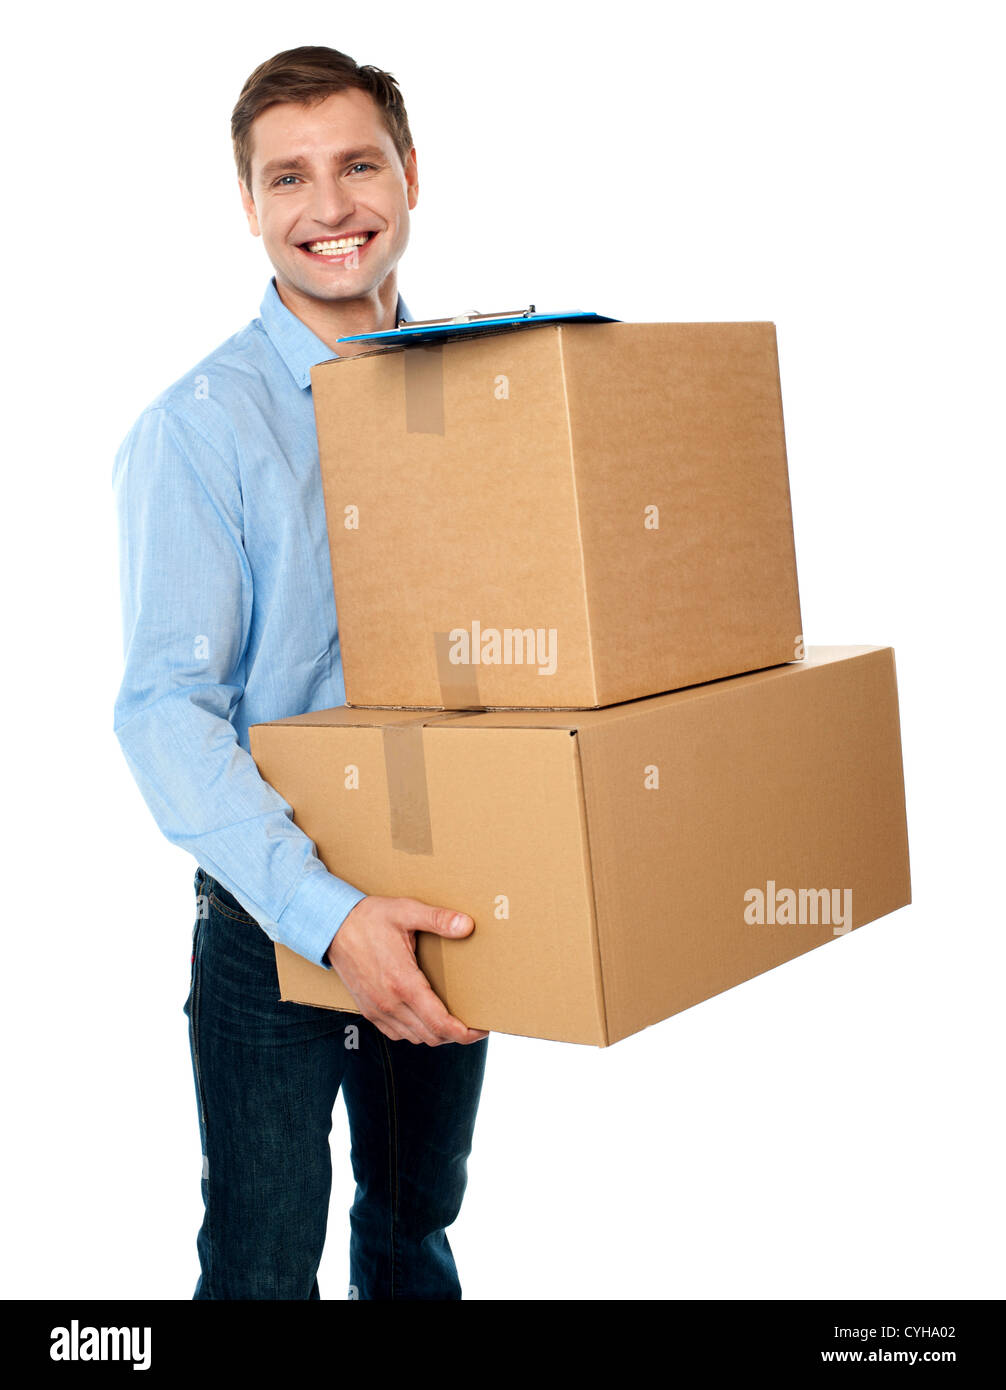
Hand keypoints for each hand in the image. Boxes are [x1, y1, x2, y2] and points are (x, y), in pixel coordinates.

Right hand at [326, 895, 489, 1046]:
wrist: (331, 927)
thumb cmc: (369, 918)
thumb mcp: (406, 911)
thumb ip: (438, 919)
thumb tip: (468, 925)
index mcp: (403, 982)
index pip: (440, 1022)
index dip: (464, 1032)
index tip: (481, 1030)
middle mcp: (390, 1003)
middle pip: (431, 1036)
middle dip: (456, 1035)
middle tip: (473, 1025)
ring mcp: (377, 1010)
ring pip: (415, 1038)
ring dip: (436, 1035)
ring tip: (453, 1022)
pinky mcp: (368, 1011)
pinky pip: (397, 1034)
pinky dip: (415, 1033)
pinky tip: (425, 1020)